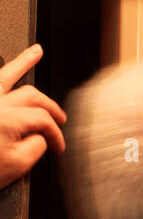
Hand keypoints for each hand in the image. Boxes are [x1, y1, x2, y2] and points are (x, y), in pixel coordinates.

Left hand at [0, 45, 66, 189]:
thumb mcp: (18, 166)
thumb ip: (36, 147)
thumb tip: (42, 138)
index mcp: (8, 118)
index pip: (43, 120)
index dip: (55, 134)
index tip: (57, 147)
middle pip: (32, 97)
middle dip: (50, 108)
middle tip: (60, 119)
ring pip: (7, 75)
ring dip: (23, 62)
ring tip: (36, 52)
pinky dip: (7, 73)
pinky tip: (11, 66)